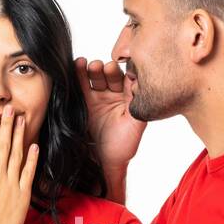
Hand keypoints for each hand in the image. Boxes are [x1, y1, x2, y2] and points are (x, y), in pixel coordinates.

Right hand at [0, 104, 36, 223]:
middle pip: (2, 146)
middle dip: (5, 126)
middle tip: (9, 109)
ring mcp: (11, 186)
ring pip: (17, 155)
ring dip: (19, 136)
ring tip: (21, 120)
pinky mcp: (23, 195)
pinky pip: (29, 172)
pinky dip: (32, 158)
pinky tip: (34, 145)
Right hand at [75, 56, 145, 170]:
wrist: (101, 160)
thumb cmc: (121, 147)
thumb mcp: (135, 127)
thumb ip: (139, 110)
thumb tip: (145, 93)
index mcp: (130, 99)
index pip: (130, 81)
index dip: (127, 73)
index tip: (126, 69)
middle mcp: (116, 94)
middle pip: (113, 76)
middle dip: (110, 71)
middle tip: (108, 68)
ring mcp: (100, 96)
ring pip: (98, 77)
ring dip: (95, 69)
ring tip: (92, 66)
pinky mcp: (85, 99)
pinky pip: (82, 83)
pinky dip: (79, 73)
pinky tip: (78, 64)